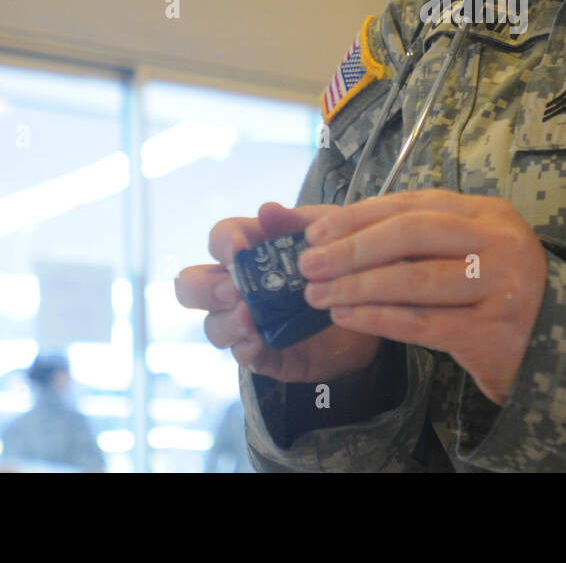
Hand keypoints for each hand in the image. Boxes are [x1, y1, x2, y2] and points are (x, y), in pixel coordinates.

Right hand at [174, 202, 380, 383]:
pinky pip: (243, 355)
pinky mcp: (265, 353)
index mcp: (250, 249)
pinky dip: (248, 348)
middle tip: (235, 289)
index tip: (239, 249)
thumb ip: (298, 221)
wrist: (373, 308)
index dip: (222, 243)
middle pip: (192, 286)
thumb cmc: (341, 262)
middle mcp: (238, 286)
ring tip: (251, 317)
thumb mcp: (329, 233)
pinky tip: (260, 340)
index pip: (218, 239)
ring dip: (228, 321)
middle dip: (206, 288)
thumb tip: (267, 210)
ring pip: (213, 326)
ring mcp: (247, 322)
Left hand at [297, 189, 547, 405]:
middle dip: (353, 248)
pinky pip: (423, 323)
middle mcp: (498, 242)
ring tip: (318, 294)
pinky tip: (347, 316)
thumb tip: (332, 228)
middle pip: (413, 234)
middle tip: (309, 264)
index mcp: (488, 213)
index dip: (360, 215)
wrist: (553, 345)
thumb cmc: (492, 292)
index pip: (414, 204)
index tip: (315, 232)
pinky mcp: (491, 332)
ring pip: (414, 280)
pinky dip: (379, 318)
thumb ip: (412, 236)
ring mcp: (499, 286)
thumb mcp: (466, 249)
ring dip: (357, 286)